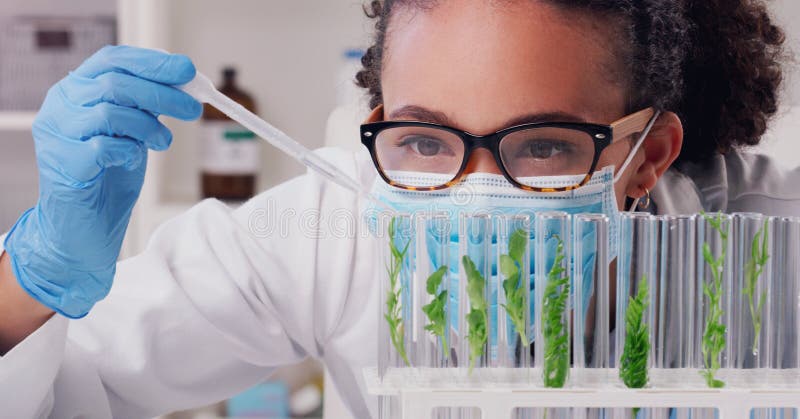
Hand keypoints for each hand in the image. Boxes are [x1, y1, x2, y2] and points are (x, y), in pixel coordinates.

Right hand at [3, 45, 201, 317]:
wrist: (84, 229)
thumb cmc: (107, 178)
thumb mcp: (132, 132)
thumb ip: (147, 106)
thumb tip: (184, 83)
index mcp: (76, 91)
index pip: (112, 60)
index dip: (153, 62)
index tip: (187, 71)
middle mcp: (60, 106)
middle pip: (116, 83)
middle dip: (163, 94)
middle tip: (193, 109)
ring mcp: (57, 135)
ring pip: (110, 111)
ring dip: (149, 127)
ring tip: (161, 142)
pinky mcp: (64, 165)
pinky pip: (104, 147)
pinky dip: (128, 152)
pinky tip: (131, 161)